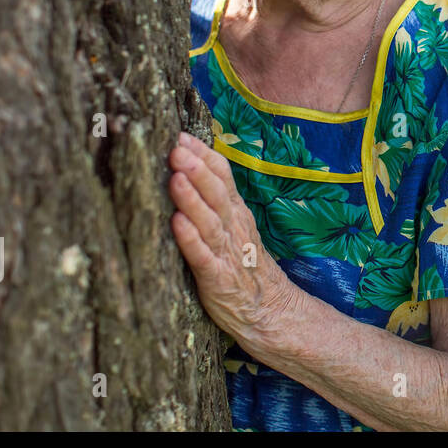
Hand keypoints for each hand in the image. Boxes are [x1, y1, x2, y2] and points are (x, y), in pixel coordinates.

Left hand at [168, 132, 297, 348]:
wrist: (270, 313)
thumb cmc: (244, 268)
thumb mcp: (236, 228)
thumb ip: (217, 201)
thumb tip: (191, 168)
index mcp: (237, 213)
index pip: (224, 176)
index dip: (204, 155)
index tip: (181, 135)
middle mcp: (234, 228)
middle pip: (217, 192)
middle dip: (197, 168)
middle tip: (176, 147)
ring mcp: (227, 253)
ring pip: (209, 221)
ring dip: (192, 198)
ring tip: (176, 176)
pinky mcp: (217, 280)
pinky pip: (203, 257)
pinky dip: (190, 239)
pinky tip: (176, 224)